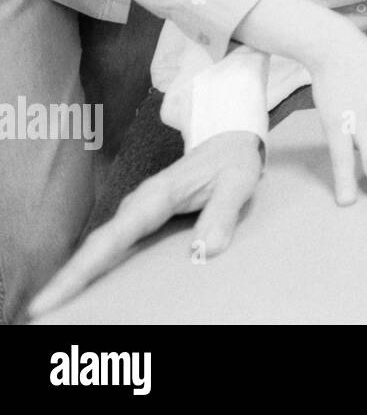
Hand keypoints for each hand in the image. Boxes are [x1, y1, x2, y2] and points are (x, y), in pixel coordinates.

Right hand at [26, 132, 262, 318]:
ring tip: (57, 306)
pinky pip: (117, 246)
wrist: (229, 140)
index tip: (51, 296)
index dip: (81, 268)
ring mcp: (139, 212)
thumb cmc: (232, 161)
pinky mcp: (144, 219)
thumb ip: (222, 214)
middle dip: (69, 279)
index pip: (113, 237)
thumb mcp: (238, 182)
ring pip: (103, 248)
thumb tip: (205, 251)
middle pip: (99, 247)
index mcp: (157, 195)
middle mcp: (140, 204)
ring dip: (80, 275)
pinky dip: (99, 267)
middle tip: (42, 311)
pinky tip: (89, 289)